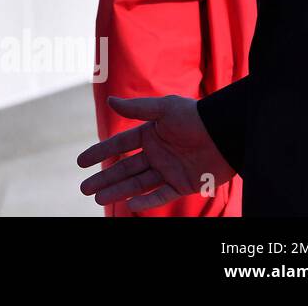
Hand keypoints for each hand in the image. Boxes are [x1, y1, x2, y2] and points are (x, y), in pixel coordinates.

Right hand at [77, 95, 235, 210]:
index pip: (119, 146)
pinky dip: (146, 201)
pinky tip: (130, 205)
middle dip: (104, 179)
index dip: (99, 153)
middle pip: (125, 169)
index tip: (80, 162)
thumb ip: (136, 109)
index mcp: (150, 134)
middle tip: (85, 189)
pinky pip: (162, 195)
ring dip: (118, 191)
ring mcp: (169, 170)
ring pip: (138, 183)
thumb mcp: (164, 109)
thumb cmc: (196, 117)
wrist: (226, 133)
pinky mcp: (184, 185)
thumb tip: (109, 101)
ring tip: (98, 199)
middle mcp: (156, 154)